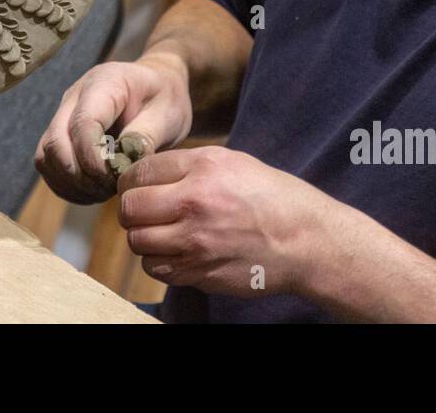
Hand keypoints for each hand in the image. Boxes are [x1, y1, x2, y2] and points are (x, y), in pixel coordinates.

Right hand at [34, 51, 192, 203]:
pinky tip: (93, 191)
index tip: (115, 178)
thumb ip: (144, 137)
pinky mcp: (60, 134)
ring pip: (46, 156)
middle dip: (79, 175)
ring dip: (70, 182)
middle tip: (110, 189)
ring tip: (103, 191)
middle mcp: (74, 97)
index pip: (82, 123)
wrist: (158, 87)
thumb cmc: (164, 98)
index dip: (93, 158)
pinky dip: (66, 185)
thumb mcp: (167, 113)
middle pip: (56, 142)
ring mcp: (63, 115)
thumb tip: (121, 167)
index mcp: (104, 83)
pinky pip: (48, 165)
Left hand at [118, 145, 345, 298]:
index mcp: (204, 168)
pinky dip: (160, 261)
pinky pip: (157, 269)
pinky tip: (177, 251)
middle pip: (130, 209)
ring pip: (138, 242)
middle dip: (131, 209)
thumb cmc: (272, 197)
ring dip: (144, 237)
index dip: (130, 180)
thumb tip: (145, 173)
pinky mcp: (200, 273)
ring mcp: (196, 243)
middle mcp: (195, 203)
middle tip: (142, 210)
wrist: (305, 240)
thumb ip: (187, 166)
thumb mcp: (232, 162)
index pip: (139, 172)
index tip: (135, 186)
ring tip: (161, 231)